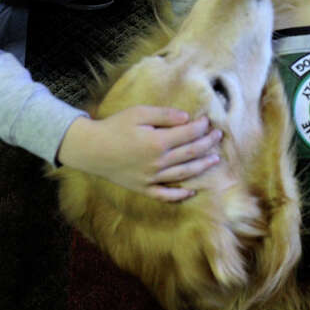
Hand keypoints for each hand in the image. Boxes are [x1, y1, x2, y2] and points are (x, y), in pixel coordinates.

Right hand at [57, 106, 222, 201]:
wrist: (91, 149)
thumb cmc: (115, 127)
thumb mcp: (139, 113)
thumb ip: (164, 115)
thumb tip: (187, 118)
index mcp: (158, 142)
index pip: (188, 134)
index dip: (201, 127)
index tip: (208, 121)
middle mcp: (157, 162)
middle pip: (190, 153)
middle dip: (207, 144)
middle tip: (218, 136)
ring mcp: (151, 178)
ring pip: (183, 174)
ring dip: (201, 167)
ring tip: (215, 159)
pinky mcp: (143, 188)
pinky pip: (165, 195)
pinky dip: (179, 196)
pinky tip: (191, 192)